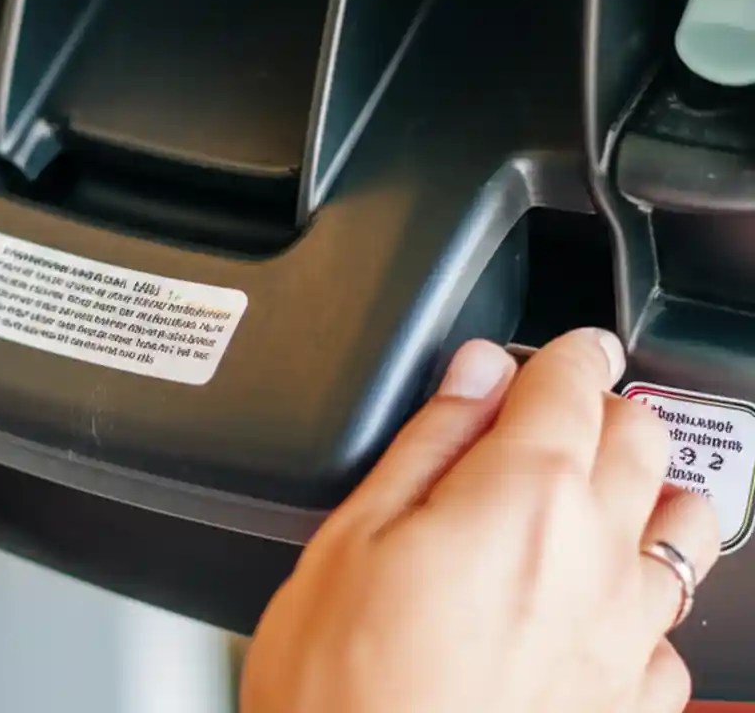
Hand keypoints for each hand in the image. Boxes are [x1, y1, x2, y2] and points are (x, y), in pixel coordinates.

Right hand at [242, 330, 720, 712]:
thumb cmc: (345, 692)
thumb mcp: (351, 541)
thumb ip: (425, 444)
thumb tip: (472, 375)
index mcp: (522, 498)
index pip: (572, 381)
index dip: (561, 352)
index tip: (550, 352)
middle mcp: (596, 559)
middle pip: (641, 438)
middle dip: (600, 411)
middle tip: (546, 421)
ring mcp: (626, 636)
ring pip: (683, 525)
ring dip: (641, 492)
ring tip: (582, 503)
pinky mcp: (632, 701)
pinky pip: (669, 625)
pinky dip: (638, 595)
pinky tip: (587, 607)